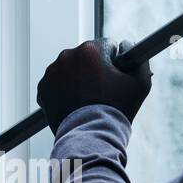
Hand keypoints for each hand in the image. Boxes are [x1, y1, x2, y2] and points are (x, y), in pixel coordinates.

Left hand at [36, 38, 151, 133]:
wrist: (90, 135)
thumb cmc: (116, 110)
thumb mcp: (140, 84)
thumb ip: (140, 61)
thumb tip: (128, 46)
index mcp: (91, 50)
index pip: (107, 47)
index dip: (115, 63)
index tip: (115, 77)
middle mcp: (68, 56)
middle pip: (86, 57)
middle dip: (94, 70)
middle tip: (101, 91)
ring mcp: (52, 72)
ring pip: (69, 70)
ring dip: (77, 79)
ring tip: (87, 100)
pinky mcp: (42, 88)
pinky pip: (55, 84)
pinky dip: (63, 92)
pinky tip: (74, 104)